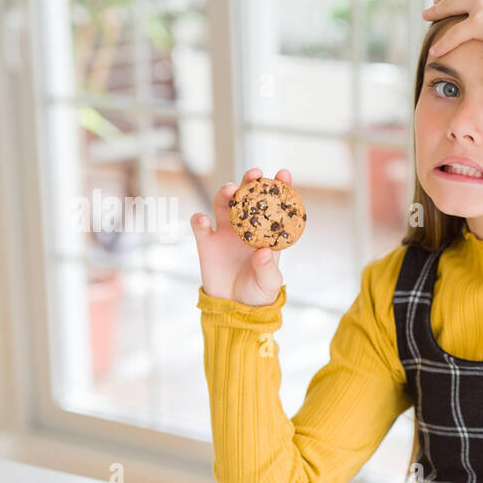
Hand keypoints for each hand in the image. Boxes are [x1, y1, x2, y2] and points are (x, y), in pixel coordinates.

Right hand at [191, 167, 288, 306]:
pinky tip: (202, 220)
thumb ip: (267, 268)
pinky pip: (200, 226)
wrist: (234, 308)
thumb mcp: (269, 284)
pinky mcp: (206, 243)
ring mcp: (225, 232)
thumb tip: (264, 251)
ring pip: (223, 205)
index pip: (275, 206)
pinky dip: (199, 220)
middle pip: (247, 198)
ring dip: (225, 194)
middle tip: (255, 173)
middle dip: (250, 182)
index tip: (283, 173)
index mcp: (267, 233)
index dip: (280, 188)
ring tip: (230, 190)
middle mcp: (246, 228)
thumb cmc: (258, 293)